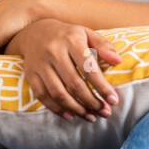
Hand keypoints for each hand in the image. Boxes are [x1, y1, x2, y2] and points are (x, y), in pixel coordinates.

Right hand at [6, 19, 121, 120]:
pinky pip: (43, 96)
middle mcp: (54, 52)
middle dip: (91, 102)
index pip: (88, 67)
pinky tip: (71, 115)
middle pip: (74, 83)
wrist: (34, 32)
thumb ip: (103, 46)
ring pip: (58, 93)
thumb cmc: (67, 35)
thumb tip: (118, 61)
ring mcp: (40, 64)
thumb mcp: (86, 33)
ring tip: (91, 116)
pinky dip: (57, 109)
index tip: (113, 100)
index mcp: (71, 40)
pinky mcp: (31, 74)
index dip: (102, 87)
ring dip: (76, 109)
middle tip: (104, 112)